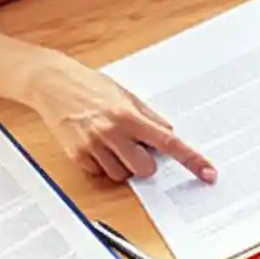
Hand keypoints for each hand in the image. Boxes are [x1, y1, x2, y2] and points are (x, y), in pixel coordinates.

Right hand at [26, 52, 216, 183]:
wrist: (52, 83)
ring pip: (121, 175)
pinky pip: (100, 173)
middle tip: (135, 146)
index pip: (168, 142)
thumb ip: (148, 116)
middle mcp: (112, 132)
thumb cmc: (89, 85)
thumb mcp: (124, 94)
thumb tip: (168, 133)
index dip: (191, 159)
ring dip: (123, 165)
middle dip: (145, 162)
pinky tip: (96, 144)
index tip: (208, 172)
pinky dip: (103, 164)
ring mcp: (93, 145)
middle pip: (145, 169)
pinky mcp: (77, 155)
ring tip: (111, 141)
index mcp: (128, 115)